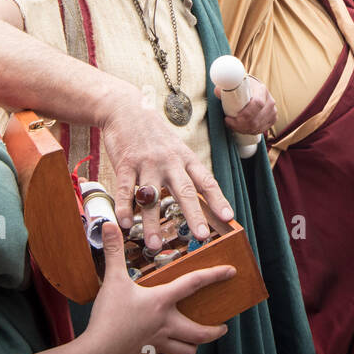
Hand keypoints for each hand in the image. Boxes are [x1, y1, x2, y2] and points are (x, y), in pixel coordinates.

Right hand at [75, 222, 231, 353]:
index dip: (215, 275)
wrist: (96, 353)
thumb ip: (114, 252)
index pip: (194, 283)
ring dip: (192, 347)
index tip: (232, 272)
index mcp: (161, 302)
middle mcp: (166, 325)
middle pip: (201, 332)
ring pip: (187, 352)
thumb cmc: (107, 316)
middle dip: (215, 331)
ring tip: (193, 342)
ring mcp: (159, 345)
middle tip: (221, 328)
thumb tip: (108, 225)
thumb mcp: (112, 280)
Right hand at [101, 90, 232, 249]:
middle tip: (201, 236)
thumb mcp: (176, 148)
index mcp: (185, 158)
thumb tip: (200, 197)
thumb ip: (185, 171)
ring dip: (152, 223)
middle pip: (184, 191)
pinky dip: (124, 208)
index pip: (206, 181)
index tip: (229, 217)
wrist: (126, 109)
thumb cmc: (154, 134)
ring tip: (154, 245)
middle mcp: (169, 161)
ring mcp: (147, 162)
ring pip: (152, 197)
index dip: (218, 199)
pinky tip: (124, 225)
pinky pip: (124, 190)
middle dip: (194, 215)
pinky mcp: (125, 163)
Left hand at [217, 76, 276, 135]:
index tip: (228, 117)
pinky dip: (248, 131)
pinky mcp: (273, 119)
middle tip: (228, 122)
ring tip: (232, 125)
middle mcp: (270, 101)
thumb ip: (225, 86)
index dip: (243, 114)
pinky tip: (241, 128)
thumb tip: (217, 91)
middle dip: (239, 125)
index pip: (257, 104)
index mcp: (261, 90)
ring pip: (257, 127)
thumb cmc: (244, 87)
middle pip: (255, 120)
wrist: (255, 89)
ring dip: (242, 129)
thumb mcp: (235, 84)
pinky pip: (260, 130)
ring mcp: (273, 112)